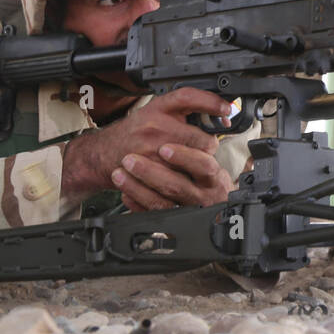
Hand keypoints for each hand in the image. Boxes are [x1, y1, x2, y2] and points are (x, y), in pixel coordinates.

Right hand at [62, 88, 232, 204]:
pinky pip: (179, 176)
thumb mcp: (157, 112)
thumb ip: (184, 111)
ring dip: (199, 163)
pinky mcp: (149, 170)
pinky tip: (182, 174)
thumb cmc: (135, 132)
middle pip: (200, 138)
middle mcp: (155, 125)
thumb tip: (219, 117)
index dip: (211, 102)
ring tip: (191, 161)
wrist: (104, 152)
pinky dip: (186, 177)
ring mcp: (151, 149)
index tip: (226, 108)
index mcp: (159, 108)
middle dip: (208, 146)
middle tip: (204, 147)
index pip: (188, 97)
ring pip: (192, 160)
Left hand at [113, 142, 233, 211]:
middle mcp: (202, 195)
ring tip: (119, 172)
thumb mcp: (212, 158)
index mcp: (213, 176)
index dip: (185, 157)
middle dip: (152, 173)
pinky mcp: (171, 222)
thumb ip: (204, 138)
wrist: (208, 199)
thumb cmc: (205, 173)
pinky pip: (150, 215)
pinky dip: (136, 203)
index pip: (204, 166)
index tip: (163, 148)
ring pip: (161, 203)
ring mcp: (185, 210)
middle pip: (178, 186)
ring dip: (138, 187)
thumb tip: (206, 111)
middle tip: (130, 159)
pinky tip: (125, 192)